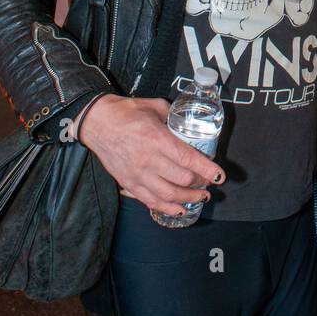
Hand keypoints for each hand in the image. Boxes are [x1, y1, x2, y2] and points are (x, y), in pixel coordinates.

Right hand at [79, 94, 224, 215]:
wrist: (96, 123)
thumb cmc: (125, 113)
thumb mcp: (154, 107)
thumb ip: (173, 116)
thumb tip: (187, 123)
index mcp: (157, 139)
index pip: (188, 160)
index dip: (207, 170)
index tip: (220, 175)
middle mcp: (149, 160)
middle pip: (182, 180)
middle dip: (201, 183)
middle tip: (209, 181)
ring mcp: (138, 174)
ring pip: (169, 195)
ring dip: (189, 199)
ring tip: (200, 197)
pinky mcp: (129, 183)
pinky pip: (151, 201)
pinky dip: (167, 208)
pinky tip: (179, 209)